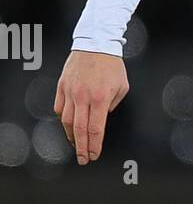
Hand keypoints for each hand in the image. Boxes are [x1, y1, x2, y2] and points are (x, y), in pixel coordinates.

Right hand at [54, 50, 128, 164]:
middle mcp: (83, 96)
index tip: (94, 155)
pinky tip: (69, 125)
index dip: (94, 145)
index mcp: (101, 98)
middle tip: (83, 159)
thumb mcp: (122, 87)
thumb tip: (102, 117)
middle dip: (82, 148)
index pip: (96, 129)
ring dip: (72, 136)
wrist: (95, 43)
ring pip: (67, 121)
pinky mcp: (62, 86)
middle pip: (80, 130)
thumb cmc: (112, 65)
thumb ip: (113, 105)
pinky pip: (60, 108)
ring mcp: (70, 91)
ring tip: (76, 145)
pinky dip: (64, 119)